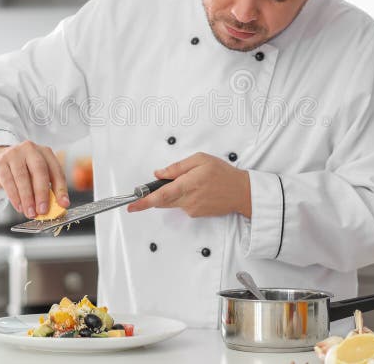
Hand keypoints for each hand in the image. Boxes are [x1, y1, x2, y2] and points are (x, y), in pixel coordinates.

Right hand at [0, 141, 68, 218]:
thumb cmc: (24, 170)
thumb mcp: (37, 175)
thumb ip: (48, 188)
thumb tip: (59, 206)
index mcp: (45, 152)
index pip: (56, 170)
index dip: (61, 188)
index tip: (63, 204)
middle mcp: (30, 149)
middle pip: (39, 171)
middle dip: (42, 193)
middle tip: (43, 210)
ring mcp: (14, 154)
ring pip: (22, 178)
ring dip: (27, 198)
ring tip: (30, 213)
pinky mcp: (0, 163)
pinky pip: (8, 181)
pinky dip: (15, 197)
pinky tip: (19, 207)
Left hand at [127, 152, 251, 217]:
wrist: (241, 192)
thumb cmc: (223, 173)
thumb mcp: (201, 160)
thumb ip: (178, 167)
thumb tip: (159, 174)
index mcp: (188, 184)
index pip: (161, 195)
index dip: (144, 201)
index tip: (132, 205)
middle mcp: (188, 200)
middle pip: (162, 201)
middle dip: (154, 195)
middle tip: (152, 189)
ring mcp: (192, 209)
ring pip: (171, 202)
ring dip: (172, 194)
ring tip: (190, 182)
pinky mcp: (196, 214)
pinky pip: (181, 205)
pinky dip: (182, 197)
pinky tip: (196, 190)